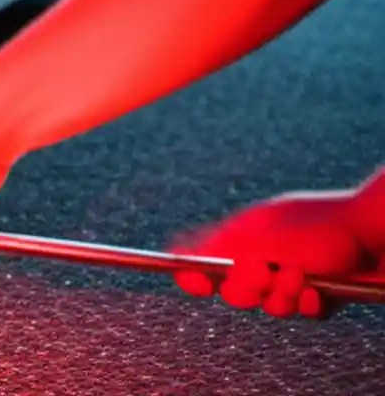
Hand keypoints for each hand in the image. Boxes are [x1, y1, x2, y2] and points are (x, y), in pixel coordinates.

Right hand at [171, 192, 381, 317]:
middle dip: (248, 290)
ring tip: (303, 281)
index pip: (204, 257)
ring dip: (283, 298)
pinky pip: (303, 312)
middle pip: (234, 290)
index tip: (194, 283)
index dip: (193, 273)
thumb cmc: (322, 229)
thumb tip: (176, 254)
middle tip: (266, 276)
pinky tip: (320, 291)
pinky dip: (310, 305)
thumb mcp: (262, 238)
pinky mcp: (319, 292)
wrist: (379, 235)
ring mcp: (292, 274)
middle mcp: (265, 254)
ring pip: (269, 306)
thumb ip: (218, 250)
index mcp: (245, 235)